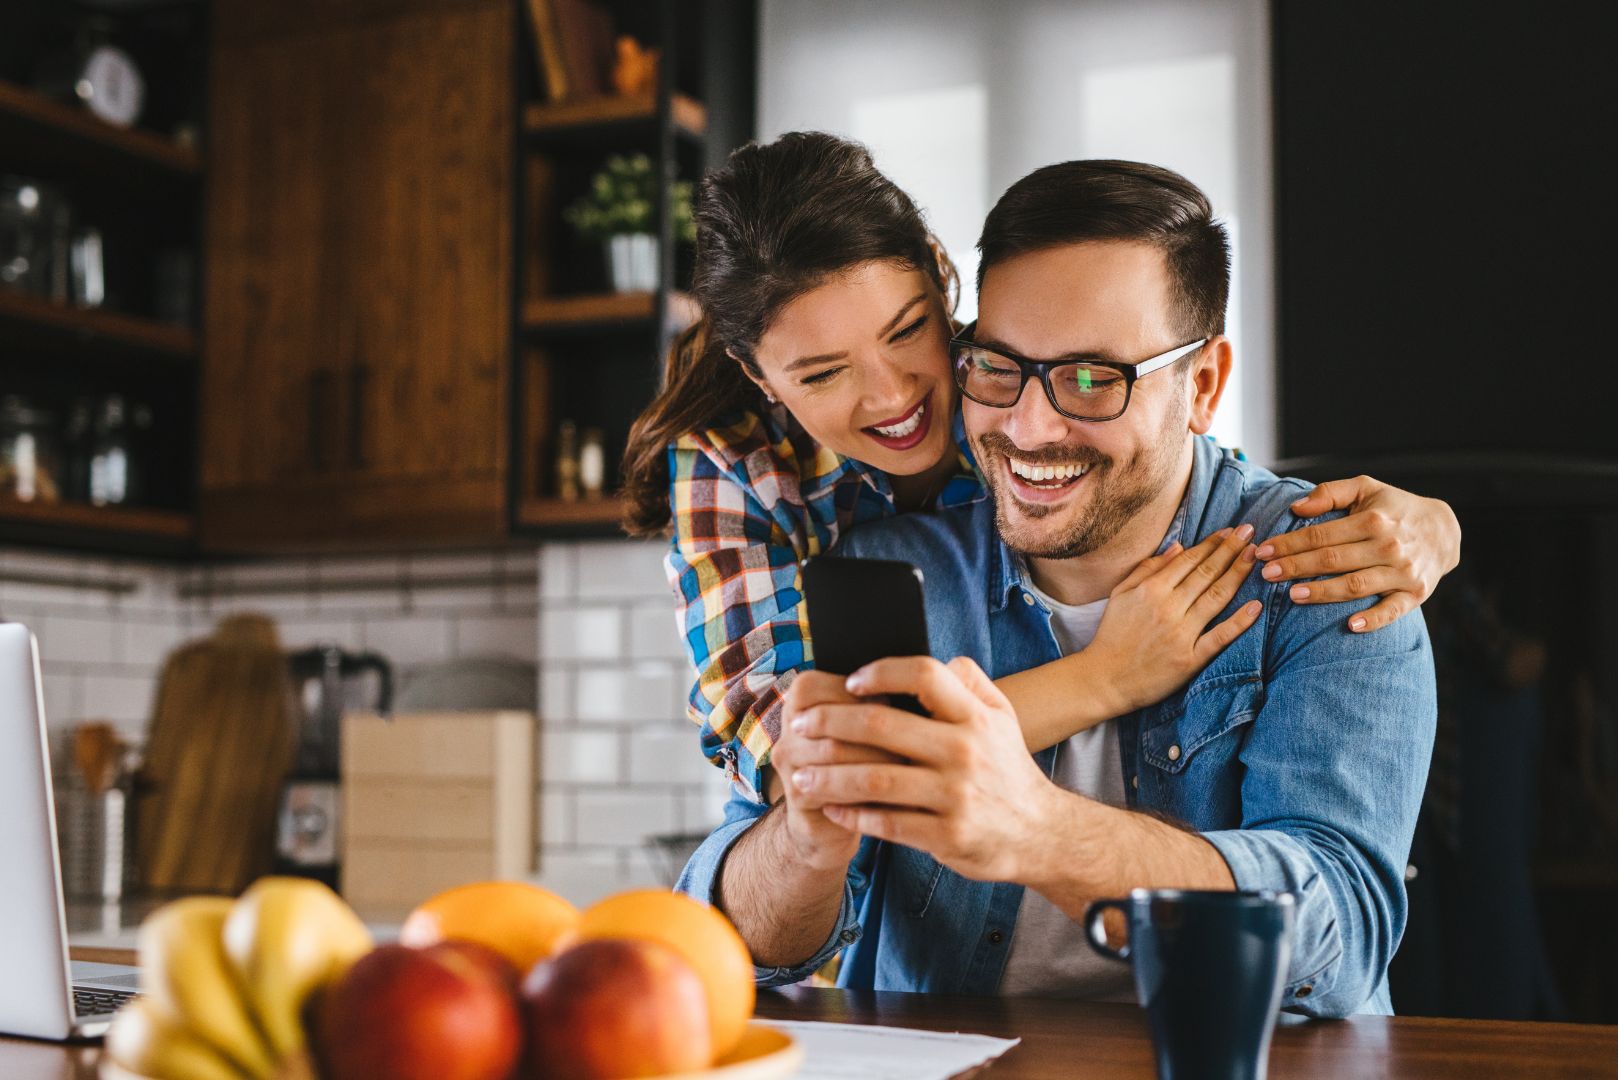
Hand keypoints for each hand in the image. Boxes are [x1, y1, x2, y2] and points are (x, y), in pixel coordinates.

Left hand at [790, 656, 1056, 882]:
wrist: (1040, 834)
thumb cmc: (1007, 767)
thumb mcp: (1002, 716)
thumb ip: (970, 682)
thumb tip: (934, 660)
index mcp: (974, 717)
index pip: (924, 675)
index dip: (881, 672)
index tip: (849, 681)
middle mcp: (965, 751)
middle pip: (882, 726)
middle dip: (831, 723)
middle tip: (800, 725)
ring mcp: (955, 796)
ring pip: (874, 780)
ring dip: (828, 776)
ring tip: (799, 774)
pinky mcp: (946, 836)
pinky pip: (886, 822)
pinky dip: (852, 815)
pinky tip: (830, 808)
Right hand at [1087, 525, 1263, 713]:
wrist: (1105, 679)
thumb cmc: (1112, 635)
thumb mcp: (1120, 594)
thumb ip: (1147, 569)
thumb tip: (1178, 547)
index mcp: (1150, 590)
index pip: (1188, 560)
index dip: (1212, 543)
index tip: (1230, 531)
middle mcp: (1167, 608)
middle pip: (1206, 573)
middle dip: (1231, 550)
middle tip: (1250, 533)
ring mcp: (1180, 634)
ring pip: (1216, 598)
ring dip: (1238, 574)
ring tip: (1256, 557)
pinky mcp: (1189, 659)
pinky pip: (1219, 637)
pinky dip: (1239, 622)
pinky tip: (1256, 606)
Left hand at [1256, 475, 1461, 632]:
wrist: (1444, 530)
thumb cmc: (1394, 508)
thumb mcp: (1366, 488)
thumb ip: (1331, 492)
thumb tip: (1297, 507)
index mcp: (1373, 520)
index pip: (1322, 535)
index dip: (1289, 544)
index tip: (1263, 551)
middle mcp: (1389, 546)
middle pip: (1333, 560)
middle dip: (1296, 567)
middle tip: (1267, 574)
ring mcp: (1403, 572)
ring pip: (1356, 585)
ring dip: (1323, 592)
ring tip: (1293, 595)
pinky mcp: (1415, 594)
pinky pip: (1392, 611)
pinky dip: (1373, 619)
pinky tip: (1350, 625)